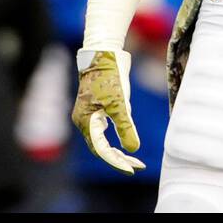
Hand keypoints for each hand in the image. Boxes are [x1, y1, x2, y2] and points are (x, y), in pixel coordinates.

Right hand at [71, 49, 144, 174]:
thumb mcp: (119, 103)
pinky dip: (115, 137)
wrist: (103, 54)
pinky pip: (104, 129)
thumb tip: (133, 149)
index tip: (131, 169)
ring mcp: (89, 114)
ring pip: (102, 140)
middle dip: (118, 157)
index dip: (116, 161)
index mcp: (85, 121)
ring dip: (117, 149)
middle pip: (100, 147)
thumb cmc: (108, 77)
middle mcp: (84, 120)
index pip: (100, 149)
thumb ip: (125, 127)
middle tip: (137, 165)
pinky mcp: (96, 108)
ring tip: (134, 158)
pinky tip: (126, 138)